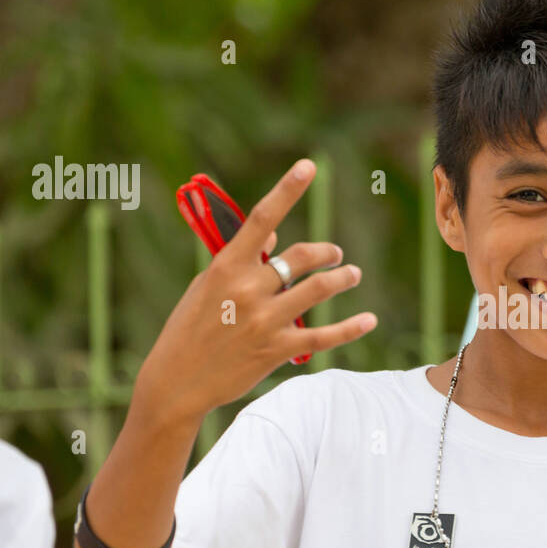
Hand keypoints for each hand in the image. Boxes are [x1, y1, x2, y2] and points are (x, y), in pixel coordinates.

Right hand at [134, 159, 377, 423]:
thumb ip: (241, 259)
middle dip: (327, 252)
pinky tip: (369, 320)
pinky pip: (324, 336)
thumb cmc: (190, 328)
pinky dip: (351, 327)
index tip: (309, 166)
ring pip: (319, 289)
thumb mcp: (206, 285)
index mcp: (226, 266)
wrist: (177, 380)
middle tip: (336, 254)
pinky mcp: (278, 350)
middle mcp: (248, 289)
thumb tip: (274, 236)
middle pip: (302, 256)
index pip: (263, 219)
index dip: (287, 189)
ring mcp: (265, 320)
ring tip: (352, 274)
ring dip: (343, 278)